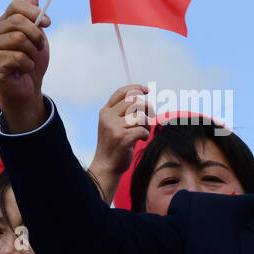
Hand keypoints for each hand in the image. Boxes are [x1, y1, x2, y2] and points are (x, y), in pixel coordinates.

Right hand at [0, 0, 50, 130]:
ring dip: (33, 53)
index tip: (48, 23)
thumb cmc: (31, 62)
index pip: (15, 6)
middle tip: (39, 48)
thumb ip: (33, 16)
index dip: (34, 12)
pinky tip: (24, 69)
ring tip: (30, 60)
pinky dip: (29, 65)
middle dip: (37, 36)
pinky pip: (19, 57)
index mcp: (3, 23)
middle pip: (19, 21)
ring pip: (20, 39)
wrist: (28, 88)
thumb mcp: (37, 37)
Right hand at [92, 84, 150, 199]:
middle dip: (146, 109)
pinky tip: (141, 140)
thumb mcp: (113, 124)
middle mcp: (108, 117)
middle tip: (147, 120)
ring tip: (143, 131)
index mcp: (105, 111)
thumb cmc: (115, 144)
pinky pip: (142, 130)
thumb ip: (122, 112)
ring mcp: (114, 127)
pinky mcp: (122, 138)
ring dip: (147, 124)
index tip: (147, 89)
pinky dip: (146, 135)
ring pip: (140, 116)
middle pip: (134, 102)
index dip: (136, 88)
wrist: (106, 164)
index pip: (121, 92)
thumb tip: (141, 98)